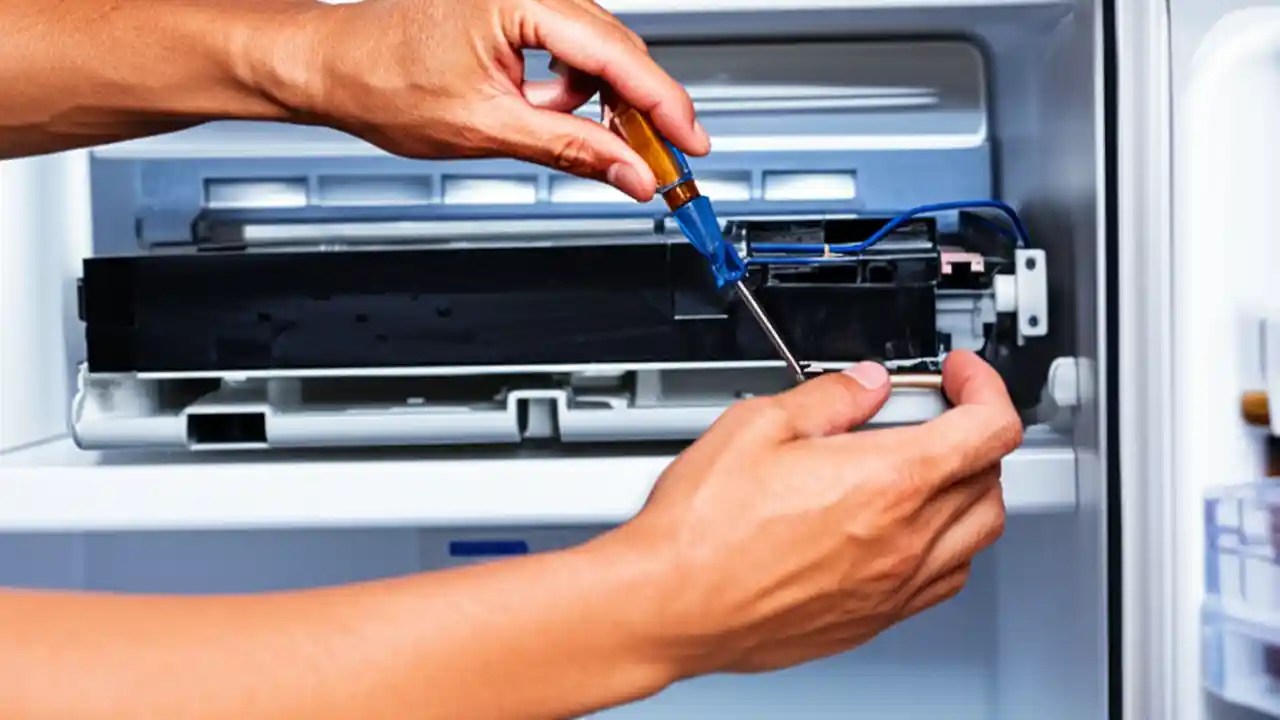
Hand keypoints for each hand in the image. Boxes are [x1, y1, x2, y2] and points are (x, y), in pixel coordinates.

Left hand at [271, 0, 703, 200]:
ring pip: (595, 54)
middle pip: (618, 49)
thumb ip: (572, 149)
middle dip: (640, 111)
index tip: (692, 142)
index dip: (663, 104)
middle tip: (661, 162)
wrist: (330, 66)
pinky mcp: (516, 13)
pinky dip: (569, 91)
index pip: (618, 54)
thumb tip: (630, 172)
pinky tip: (546, 114)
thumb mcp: (488, 128)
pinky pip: (567, 52)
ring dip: (598, 103)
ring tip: (576, 140)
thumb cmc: (380, 80)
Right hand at [607, 350, 1021, 675]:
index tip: (959, 376)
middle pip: (990, 477)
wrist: (671, 604)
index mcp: (887, 481)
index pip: (988, 427)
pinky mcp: (874, 620)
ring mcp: (894, 587)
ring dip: (970, 491)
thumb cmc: (703, 528)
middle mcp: (904, 539)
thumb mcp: (758, 425)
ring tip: (930, 470)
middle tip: (933, 415)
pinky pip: (945, 580)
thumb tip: (865, 384)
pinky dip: (948, 545)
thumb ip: (828, 398)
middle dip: (973, 433)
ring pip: (978, 534)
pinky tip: (910, 529)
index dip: (984, 387)